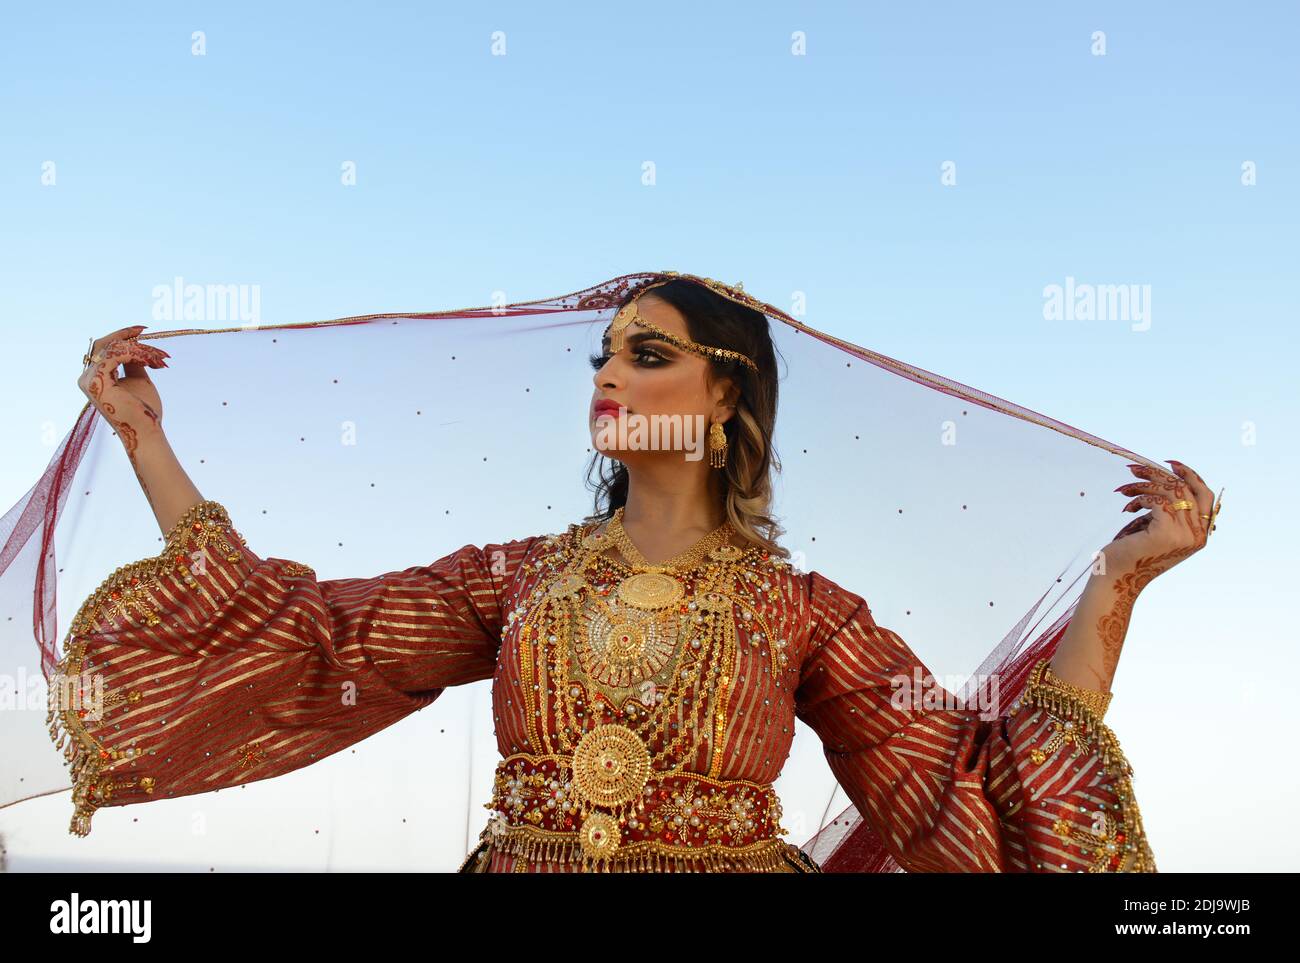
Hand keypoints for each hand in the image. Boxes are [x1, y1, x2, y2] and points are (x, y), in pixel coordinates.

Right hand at [77, 325, 170, 447]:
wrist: (146, 430)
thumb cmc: (143, 409)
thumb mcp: (139, 379)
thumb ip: (133, 361)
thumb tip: (134, 343)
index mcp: (94, 377)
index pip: (103, 348)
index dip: (121, 336)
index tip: (141, 329)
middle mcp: (86, 378)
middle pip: (103, 344)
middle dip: (125, 336)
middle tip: (144, 330)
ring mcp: (89, 380)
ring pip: (112, 348)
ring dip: (138, 349)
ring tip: (158, 358)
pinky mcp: (98, 382)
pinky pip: (114, 355)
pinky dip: (134, 354)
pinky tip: (149, 360)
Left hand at [1101, 459, 1218, 583]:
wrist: (1116, 577)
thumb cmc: (1132, 552)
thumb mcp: (1156, 528)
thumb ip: (1169, 510)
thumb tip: (1168, 478)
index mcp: (1200, 535)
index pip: (1206, 497)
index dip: (1191, 476)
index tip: (1170, 464)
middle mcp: (1198, 536)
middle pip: (1186, 490)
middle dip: (1159, 474)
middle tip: (1134, 469)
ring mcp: (1184, 536)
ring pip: (1170, 492)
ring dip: (1143, 485)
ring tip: (1124, 490)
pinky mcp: (1166, 533)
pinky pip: (1157, 500)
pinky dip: (1140, 498)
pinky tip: (1127, 508)